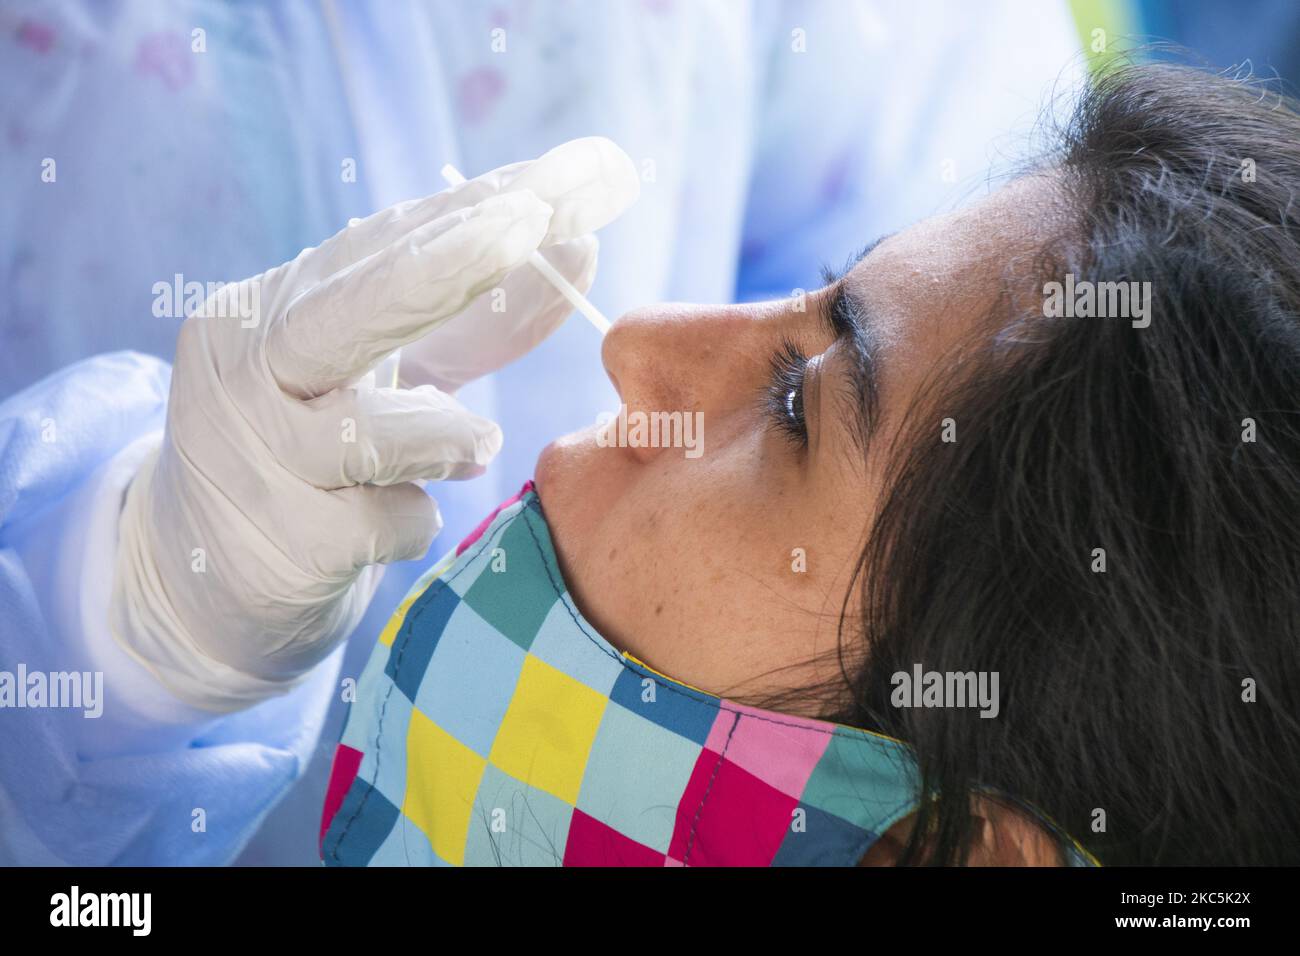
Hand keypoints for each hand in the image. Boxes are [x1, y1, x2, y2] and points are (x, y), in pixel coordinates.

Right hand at [109, 138, 637, 711]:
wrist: (209, 578)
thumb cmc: (317, 459)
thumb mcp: (392, 376)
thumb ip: (478, 322)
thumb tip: (579, 249)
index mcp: (267, 311)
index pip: (376, 246)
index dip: (466, 212)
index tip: (553, 179)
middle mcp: (243, 370)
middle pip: (349, 311)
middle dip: (448, 264)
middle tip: (529, 220)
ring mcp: (252, 459)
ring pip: (369, 434)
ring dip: (442, 435)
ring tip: (478, 443)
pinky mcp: (282, 543)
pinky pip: (387, 522)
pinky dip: (413, 518)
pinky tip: (393, 521)